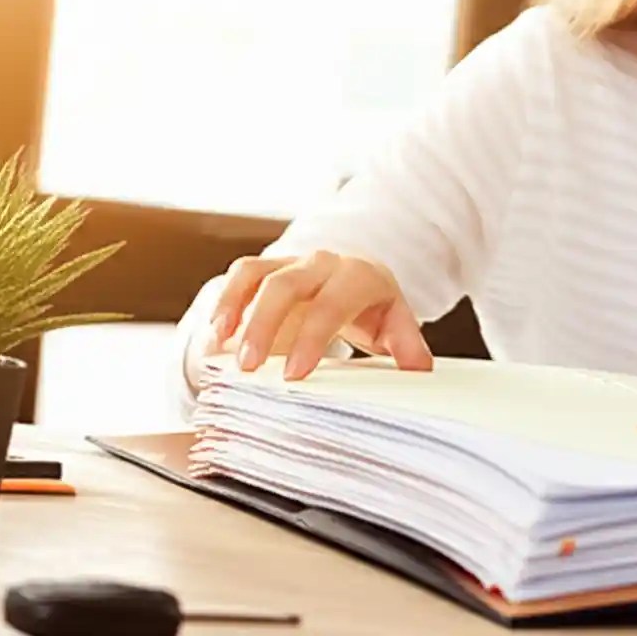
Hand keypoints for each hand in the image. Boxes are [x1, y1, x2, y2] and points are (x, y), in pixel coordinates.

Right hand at [201, 250, 431, 379]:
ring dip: (234, 309)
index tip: (294, 375)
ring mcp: (291, 261)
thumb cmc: (373, 307)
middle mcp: (323, 263)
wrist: (356, 276)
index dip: (312, 338)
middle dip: (263, 326)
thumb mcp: (396, 324)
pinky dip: (225, 302)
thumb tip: (422, 373)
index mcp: (359, 277)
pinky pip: (241, 275)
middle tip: (248, 368)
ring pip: (256, 273)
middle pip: (285, 285)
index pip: (332, 304)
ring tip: (219, 347)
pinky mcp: (267, 267)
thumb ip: (407, 347)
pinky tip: (214, 334)